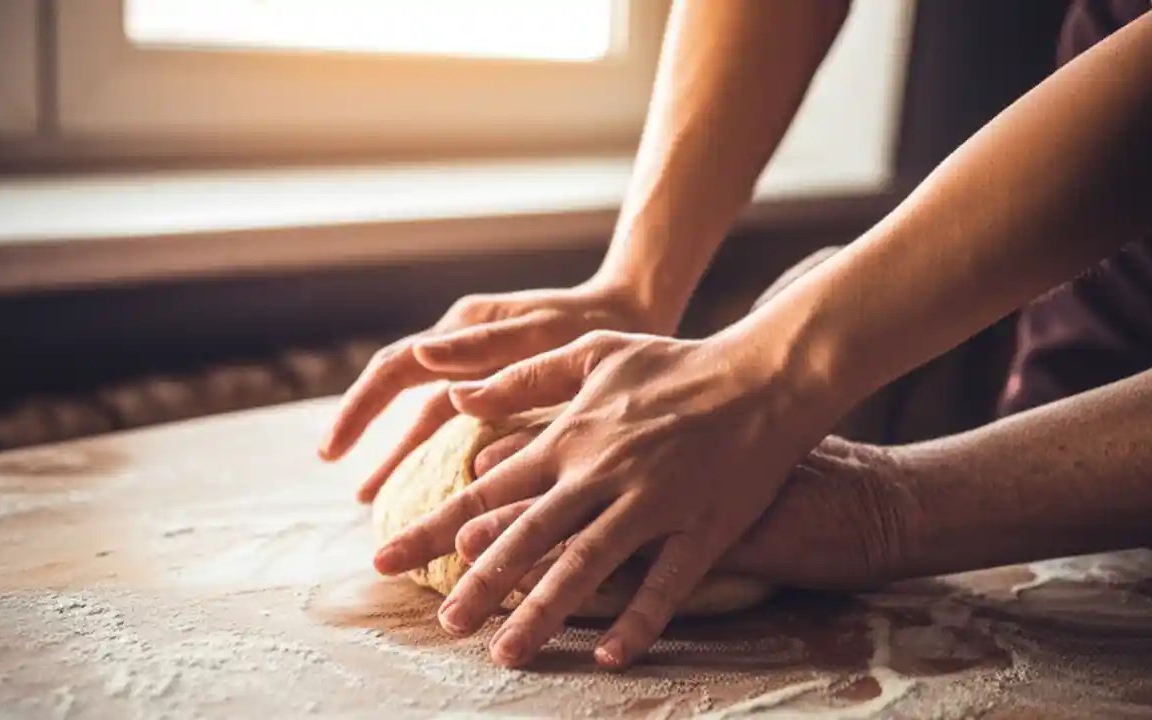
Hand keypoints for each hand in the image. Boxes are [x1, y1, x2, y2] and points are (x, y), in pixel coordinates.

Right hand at [318, 280, 664, 501]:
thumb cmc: (591, 320)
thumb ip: (483, 347)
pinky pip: (452, 421)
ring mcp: (478, 366)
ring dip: (398, 454)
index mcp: (463, 327)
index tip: (332, 451)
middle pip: (398, 393)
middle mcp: (461, 345)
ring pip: (424, 414)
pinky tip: (428, 483)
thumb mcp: (542, 333)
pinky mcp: (498, 386)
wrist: (632, 309)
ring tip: (373, 500)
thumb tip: (421, 359)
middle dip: (367, 434)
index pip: (394, 369)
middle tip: (344, 480)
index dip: (359, 410)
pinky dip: (434, 451)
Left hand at [372, 329, 836, 668]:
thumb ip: (523, 377)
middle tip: (444, 623)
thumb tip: (457, 400)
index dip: (434, 526)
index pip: (487, 490)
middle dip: (479, 583)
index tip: (387, 556)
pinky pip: (666, 581)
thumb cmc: (675, 363)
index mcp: (569, 437)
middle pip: (527, 537)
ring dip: (543, 610)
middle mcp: (600, 473)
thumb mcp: (592, 353)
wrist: (764, 373)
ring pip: (586, 564)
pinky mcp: (702, 525)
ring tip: (506, 652)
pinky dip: (639, 618)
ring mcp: (652, 501)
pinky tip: (609, 655)